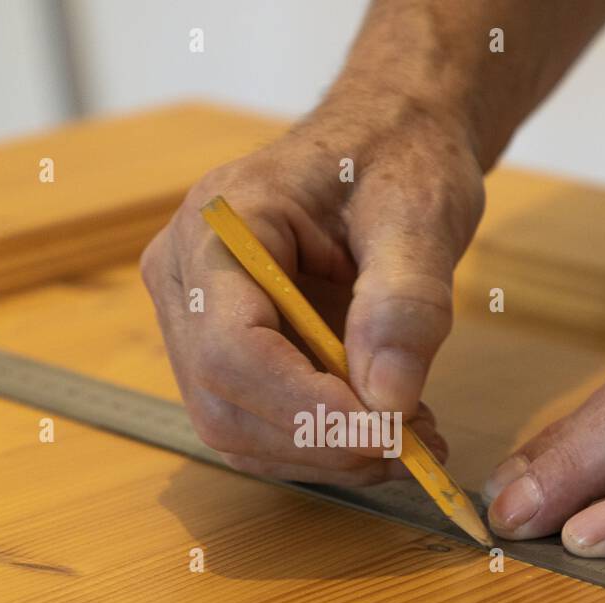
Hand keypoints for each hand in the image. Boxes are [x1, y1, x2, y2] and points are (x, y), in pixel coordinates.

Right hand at [140, 97, 484, 484]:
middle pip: (224, 403)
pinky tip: (386, 431)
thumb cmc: (397, 159)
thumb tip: (388, 399)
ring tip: (412, 439)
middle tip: (413, 445)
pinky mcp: (225, 356)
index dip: (305, 407)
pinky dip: (325, 448)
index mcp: (217, 227)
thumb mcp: (419, 213)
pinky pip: (259, 430)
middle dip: (321, 440)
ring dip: (327, 456)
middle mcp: (185, 280)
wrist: (387, 145)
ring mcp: (195, 323)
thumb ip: (404, 301)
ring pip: (237, 432)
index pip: (231, 347)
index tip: (388, 431)